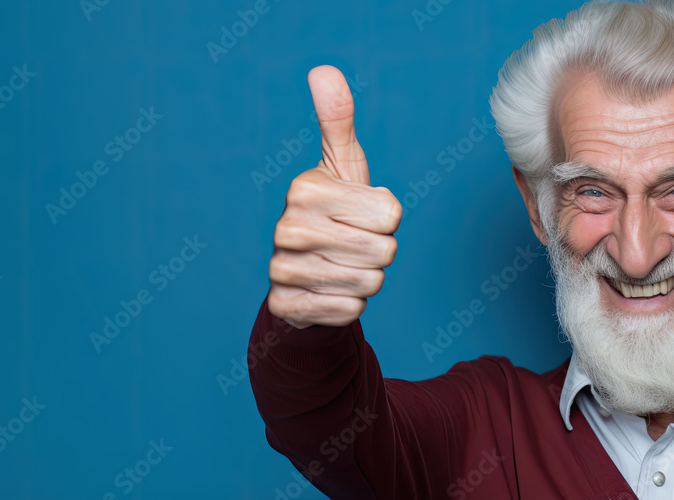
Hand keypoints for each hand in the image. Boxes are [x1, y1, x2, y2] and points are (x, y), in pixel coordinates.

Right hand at [267, 66, 401, 328]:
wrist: (300, 273)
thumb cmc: (333, 213)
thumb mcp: (342, 166)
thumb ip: (338, 120)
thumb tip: (323, 70)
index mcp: (306, 188)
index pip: (391, 213)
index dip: (386, 219)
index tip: (360, 215)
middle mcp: (288, 227)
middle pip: (385, 251)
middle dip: (379, 252)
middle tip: (354, 244)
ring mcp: (282, 268)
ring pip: (370, 283)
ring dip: (365, 279)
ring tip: (341, 266)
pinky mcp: (286, 306)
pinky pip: (350, 311)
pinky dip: (348, 305)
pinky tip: (328, 291)